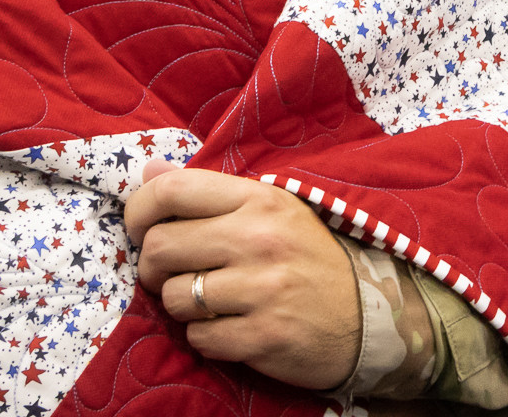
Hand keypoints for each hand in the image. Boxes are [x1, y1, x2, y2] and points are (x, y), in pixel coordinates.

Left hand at [124, 161, 360, 388]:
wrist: (368, 315)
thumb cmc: (308, 257)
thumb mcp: (269, 210)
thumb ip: (207, 192)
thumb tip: (149, 169)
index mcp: (259, 200)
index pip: (172, 190)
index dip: (138, 211)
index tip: (140, 230)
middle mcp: (260, 239)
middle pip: (160, 247)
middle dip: (154, 267)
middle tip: (173, 274)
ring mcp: (262, 289)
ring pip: (174, 297)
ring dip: (182, 305)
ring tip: (209, 302)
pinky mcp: (262, 336)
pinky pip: (198, 337)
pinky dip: (206, 336)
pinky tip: (230, 326)